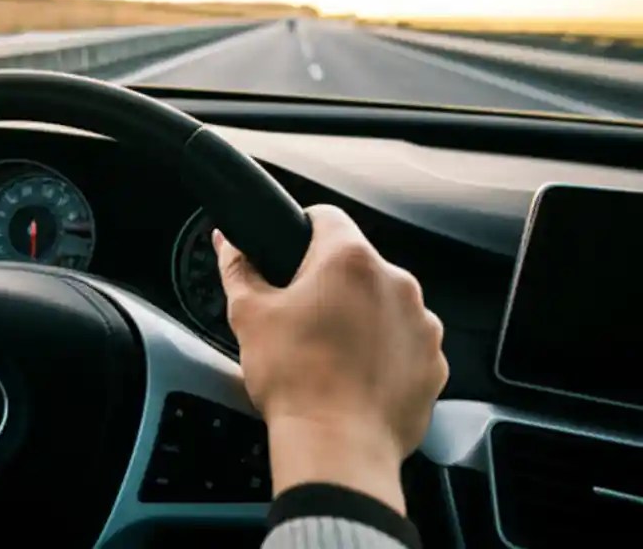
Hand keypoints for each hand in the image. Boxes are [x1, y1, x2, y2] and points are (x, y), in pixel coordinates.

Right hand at [214, 205, 447, 513]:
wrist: (336, 447)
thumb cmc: (295, 381)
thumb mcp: (249, 315)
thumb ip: (238, 268)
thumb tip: (229, 244)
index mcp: (349, 260)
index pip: (326, 217)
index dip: (302, 230)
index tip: (291, 254)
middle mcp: (396, 283)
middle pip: (356, 264)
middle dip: (329, 284)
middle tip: (300, 318)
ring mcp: (422, 324)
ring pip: (383, 304)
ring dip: (360, 317)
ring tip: (327, 353)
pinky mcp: (434, 363)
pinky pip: (405, 344)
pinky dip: (383, 353)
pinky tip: (353, 375)